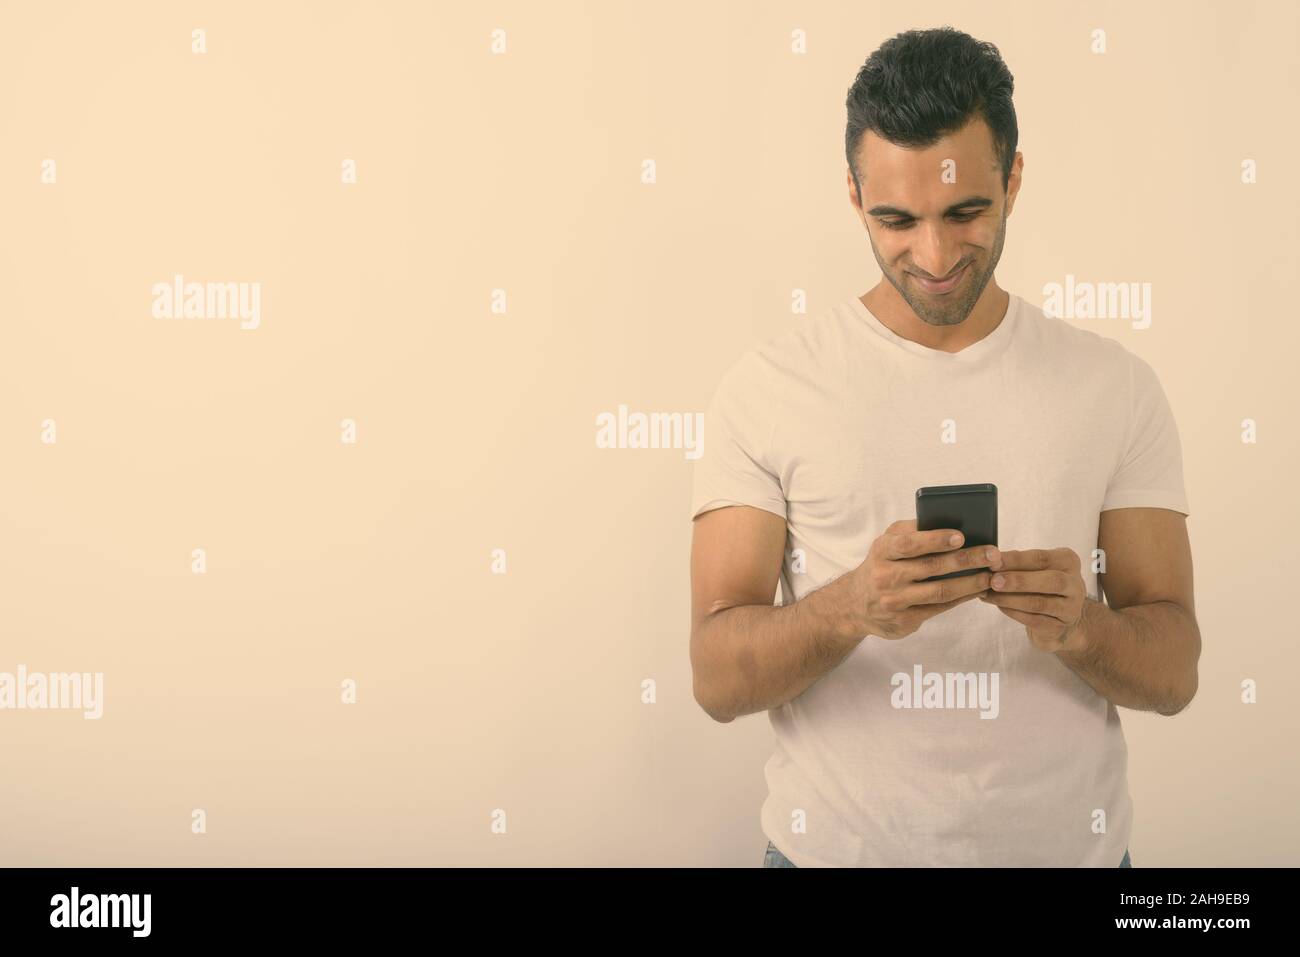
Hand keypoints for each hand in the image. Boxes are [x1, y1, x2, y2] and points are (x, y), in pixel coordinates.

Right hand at [850, 519, 996, 639]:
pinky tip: (976, 589)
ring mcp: (894, 602)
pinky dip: (961, 598)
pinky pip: (939, 608)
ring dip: (970, 582)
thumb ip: (911, 531)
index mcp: (882, 551)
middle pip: (932, 567)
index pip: (909, 543)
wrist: (854, 605)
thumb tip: (951, 522)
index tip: (961, 536)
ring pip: (940, 591)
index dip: (935, 539)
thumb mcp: (886, 543)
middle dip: (966, 559)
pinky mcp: (903, 621)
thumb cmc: (881, 565)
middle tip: (993, 554)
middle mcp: (885, 577)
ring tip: (991, 574)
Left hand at [978, 547, 1088, 651]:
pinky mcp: (1059, 627)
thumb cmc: (1040, 585)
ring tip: (988, 595)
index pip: (1042, 558)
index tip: (992, 561)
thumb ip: (1017, 563)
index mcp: (1068, 561)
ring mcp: (1070, 608)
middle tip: (993, 580)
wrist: (1059, 618)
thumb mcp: (1035, 569)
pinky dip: (1013, 612)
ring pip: (1040, 603)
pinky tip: (999, 606)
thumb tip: (990, 559)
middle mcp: (1075, 584)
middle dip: (1019, 580)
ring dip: (1010, 599)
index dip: (1016, 560)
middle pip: (1051, 580)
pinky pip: (1034, 620)